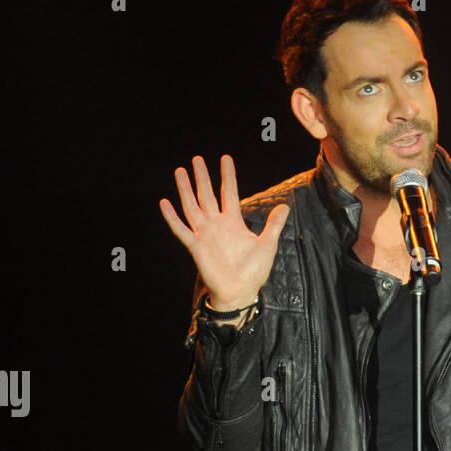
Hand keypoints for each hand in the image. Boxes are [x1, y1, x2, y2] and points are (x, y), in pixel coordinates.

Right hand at [159, 155, 288, 307]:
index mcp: (233, 222)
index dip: (228, 176)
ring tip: (180, 171)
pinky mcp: (196, 247)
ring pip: (192, 206)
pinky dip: (172, 218)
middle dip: (202, 177)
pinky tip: (165, 203)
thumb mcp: (268, 245)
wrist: (241, 292)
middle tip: (196, 159)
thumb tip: (285, 206)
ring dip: (185, 189)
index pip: (229, 192)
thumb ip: (274, 225)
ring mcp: (205, 234)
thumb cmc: (254, 271)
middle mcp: (217, 225)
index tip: (225, 158)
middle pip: (207, 195)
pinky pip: (181, 230)